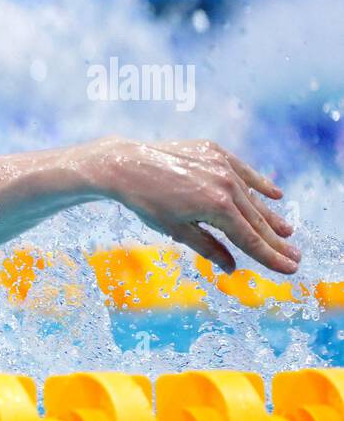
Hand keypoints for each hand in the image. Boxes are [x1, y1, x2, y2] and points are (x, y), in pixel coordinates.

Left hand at [87, 137, 298, 274]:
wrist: (125, 165)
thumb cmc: (146, 202)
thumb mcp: (176, 230)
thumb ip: (208, 248)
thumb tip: (232, 267)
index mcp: (217, 207)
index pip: (250, 238)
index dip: (270, 256)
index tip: (289, 268)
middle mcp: (226, 183)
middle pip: (256, 219)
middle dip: (276, 240)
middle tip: (295, 256)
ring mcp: (222, 165)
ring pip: (252, 196)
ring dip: (270, 215)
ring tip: (287, 231)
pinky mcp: (215, 151)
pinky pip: (243, 170)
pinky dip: (258, 183)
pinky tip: (276, 195)